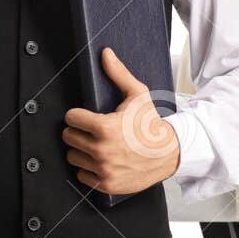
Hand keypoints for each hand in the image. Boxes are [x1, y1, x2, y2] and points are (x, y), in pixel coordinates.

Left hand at [62, 47, 180, 195]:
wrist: (169, 153)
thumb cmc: (151, 124)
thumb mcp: (137, 95)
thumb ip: (118, 74)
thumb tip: (105, 53)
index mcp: (105, 127)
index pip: (70, 119)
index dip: (78, 115)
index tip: (85, 116)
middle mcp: (101, 150)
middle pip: (68, 137)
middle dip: (78, 132)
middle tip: (91, 131)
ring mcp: (103, 169)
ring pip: (72, 156)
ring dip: (81, 151)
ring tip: (96, 145)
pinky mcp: (106, 184)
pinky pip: (81, 176)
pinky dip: (88, 169)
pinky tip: (101, 160)